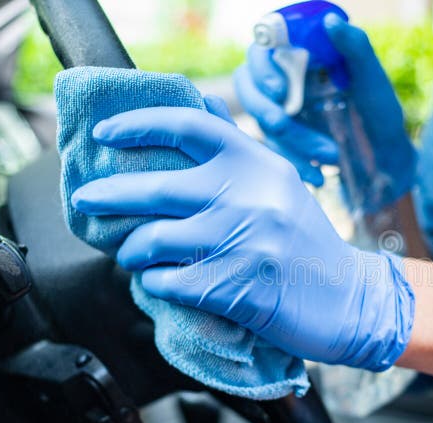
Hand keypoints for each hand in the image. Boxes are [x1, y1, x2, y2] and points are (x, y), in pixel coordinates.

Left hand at [72, 105, 413, 370]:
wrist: (347, 300)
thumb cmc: (307, 244)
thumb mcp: (279, 186)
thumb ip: (236, 154)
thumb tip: (193, 113)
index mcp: (258, 163)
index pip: (188, 126)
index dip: (138, 125)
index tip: (105, 134)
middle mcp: (250, 195)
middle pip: (154, 187)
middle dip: (106, 196)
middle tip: (85, 201)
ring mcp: (244, 241)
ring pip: (153, 240)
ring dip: (131, 251)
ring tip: (131, 254)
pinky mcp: (236, 286)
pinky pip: (169, 281)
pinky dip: (155, 283)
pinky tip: (161, 281)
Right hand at [234, 13, 414, 209]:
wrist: (385, 157)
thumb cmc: (380, 112)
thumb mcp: (372, 81)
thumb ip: (355, 47)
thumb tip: (331, 22)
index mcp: (299, 59)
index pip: (262, 52)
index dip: (261, 69)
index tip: (279, 89)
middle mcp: (284, 84)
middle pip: (250, 90)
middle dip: (264, 109)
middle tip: (282, 124)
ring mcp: (281, 115)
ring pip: (265, 126)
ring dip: (292, 143)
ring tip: (331, 154)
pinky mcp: (283, 145)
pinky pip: (276, 153)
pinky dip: (295, 165)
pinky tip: (317, 176)